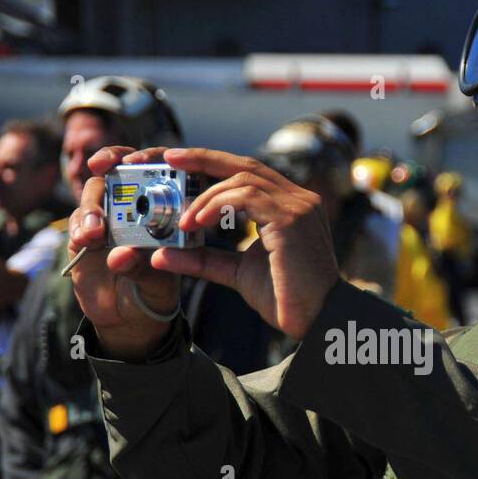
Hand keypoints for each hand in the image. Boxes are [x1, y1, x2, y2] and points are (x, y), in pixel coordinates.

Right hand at [66, 146, 183, 360]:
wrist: (127, 317)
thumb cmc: (153, 294)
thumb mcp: (156, 285)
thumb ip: (142, 270)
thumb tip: (121, 255)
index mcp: (162, 209)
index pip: (158, 171)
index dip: (147, 157)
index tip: (138, 160)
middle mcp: (134, 206)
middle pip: (120, 169)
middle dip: (110, 160)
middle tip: (102, 165)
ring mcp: (107, 216)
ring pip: (95, 192)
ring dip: (92, 206)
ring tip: (95, 232)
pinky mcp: (83, 232)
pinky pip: (78, 219)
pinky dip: (80, 226)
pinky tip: (85, 239)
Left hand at [154, 147, 340, 338]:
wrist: (316, 320)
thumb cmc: (286, 298)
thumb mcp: (235, 273)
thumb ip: (203, 259)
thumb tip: (161, 255)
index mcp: (288, 206)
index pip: (246, 173)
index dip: (211, 162)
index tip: (177, 160)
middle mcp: (297, 199)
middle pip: (244, 165)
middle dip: (202, 158)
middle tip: (168, 159)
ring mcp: (298, 206)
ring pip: (243, 180)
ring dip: (207, 196)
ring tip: (184, 220)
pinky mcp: (292, 219)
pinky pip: (247, 197)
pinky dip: (217, 205)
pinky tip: (199, 222)